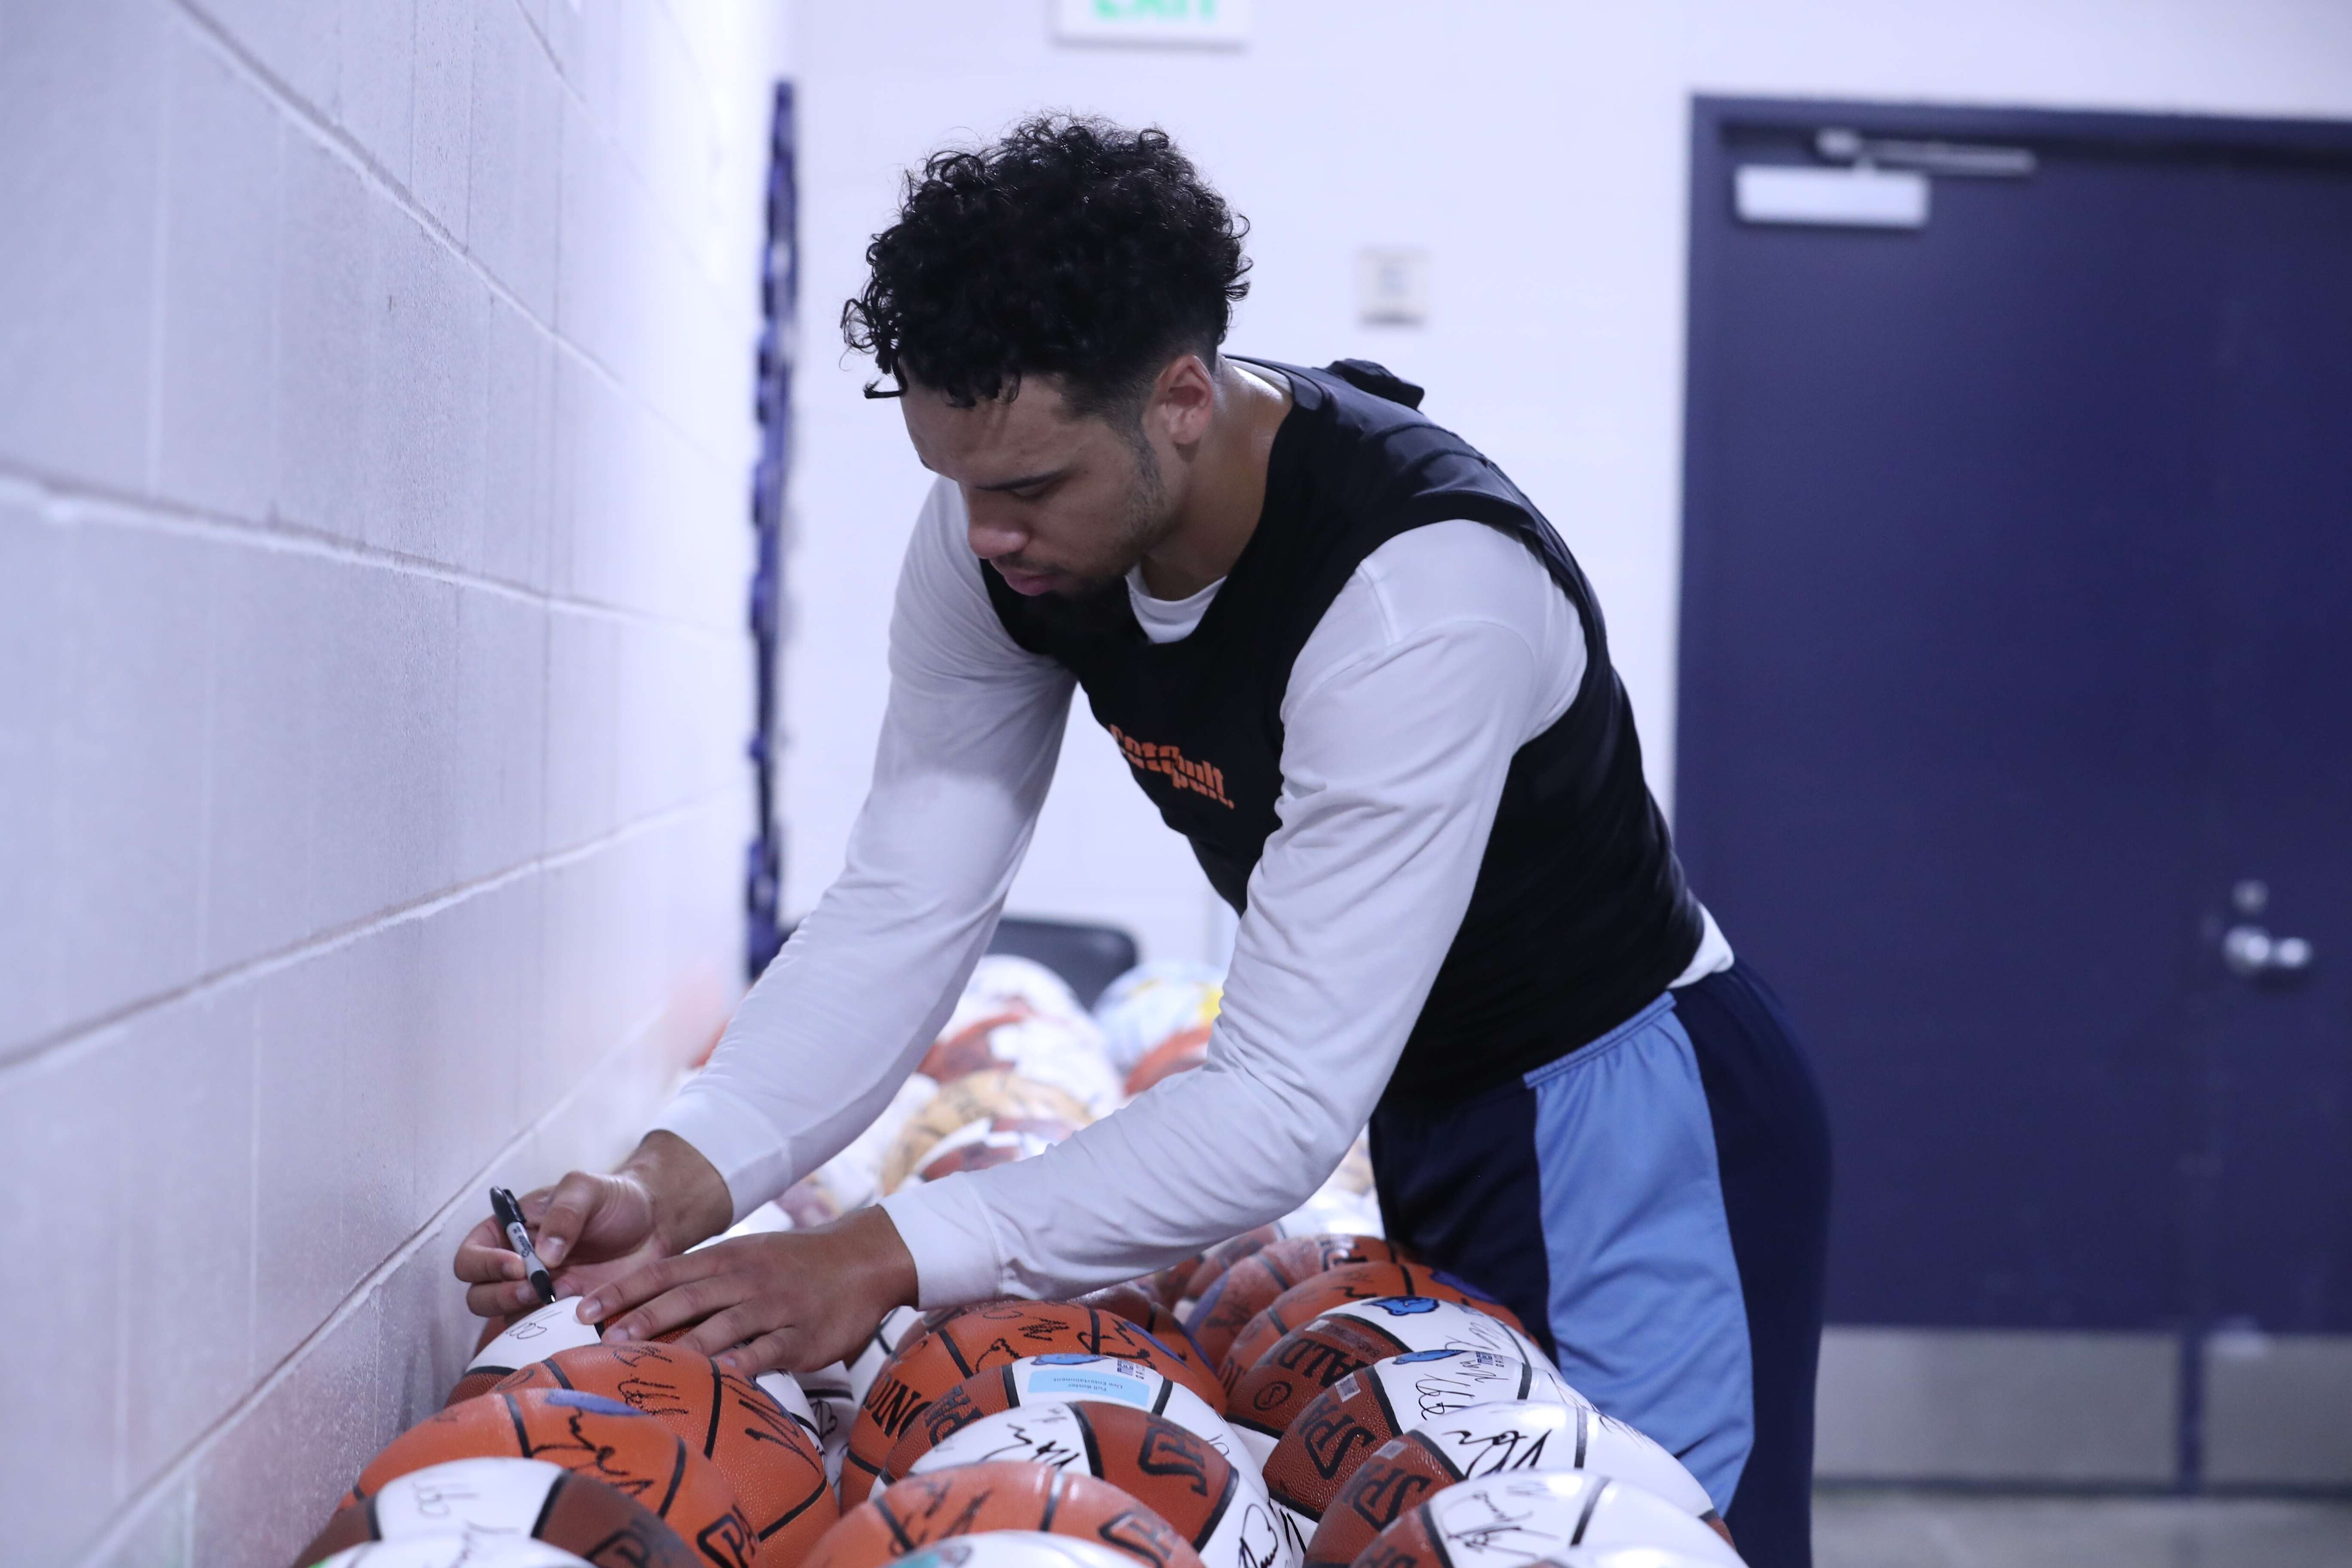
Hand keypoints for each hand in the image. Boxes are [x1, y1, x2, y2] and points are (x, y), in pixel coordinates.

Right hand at [452, 1131, 731, 1317]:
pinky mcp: (562, 1318)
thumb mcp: (586, 1188)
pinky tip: (575, 1324)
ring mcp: (537, 1297)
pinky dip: (552, 1335)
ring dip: (522, 1315)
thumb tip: (543, 1255)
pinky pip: (543, 1337)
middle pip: (478, 1296)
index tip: (517, 1264)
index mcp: (507, 1233)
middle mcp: (514, 1268)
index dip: (484, 1265)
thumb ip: (564, 1213)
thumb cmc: (613, 1199)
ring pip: (505, 1322)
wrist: (654, 1225)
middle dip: (499, 1295)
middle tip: (535, 1287)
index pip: (470, 1257)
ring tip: (555, 1301)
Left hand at [579, 1205, 918, 1376]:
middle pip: (687, 1297)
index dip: (624, 1290)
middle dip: (644, 1317)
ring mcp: (775, 1306)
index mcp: (728, 1257)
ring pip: (724, 1323)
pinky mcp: (802, 1334)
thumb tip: (649, 1306)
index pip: (665, 1272)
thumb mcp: (748, 1256)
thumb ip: (705, 1278)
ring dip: (685, 1343)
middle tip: (605, 1337)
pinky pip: (769, 1350)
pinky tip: (723, 1377)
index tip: (584, 1309)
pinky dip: (744, 1363)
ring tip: (651, 1363)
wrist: (862, 1259)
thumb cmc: (796, 1264)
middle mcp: (746, 1278)